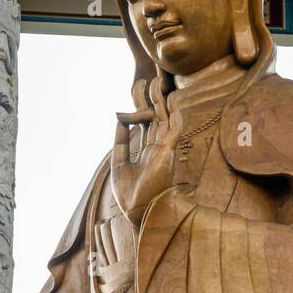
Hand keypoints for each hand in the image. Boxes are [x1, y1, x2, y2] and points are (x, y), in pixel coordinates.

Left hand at [111, 77, 184, 224]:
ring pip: (165, 118)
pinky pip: (174, 128)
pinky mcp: (169, 152)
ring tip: (155, 81)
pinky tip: (171, 98)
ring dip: (161, 100)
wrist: (138, 213)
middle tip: (145, 78)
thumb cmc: (130, 195)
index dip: (140, 103)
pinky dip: (174, 113)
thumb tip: (119, 117)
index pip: (145, 121)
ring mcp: (165, 149)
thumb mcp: (118, 163)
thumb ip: (120, 141)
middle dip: (151, 97)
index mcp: (146, 150)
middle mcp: (157, 147)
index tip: (135, 87)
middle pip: (156, 116)